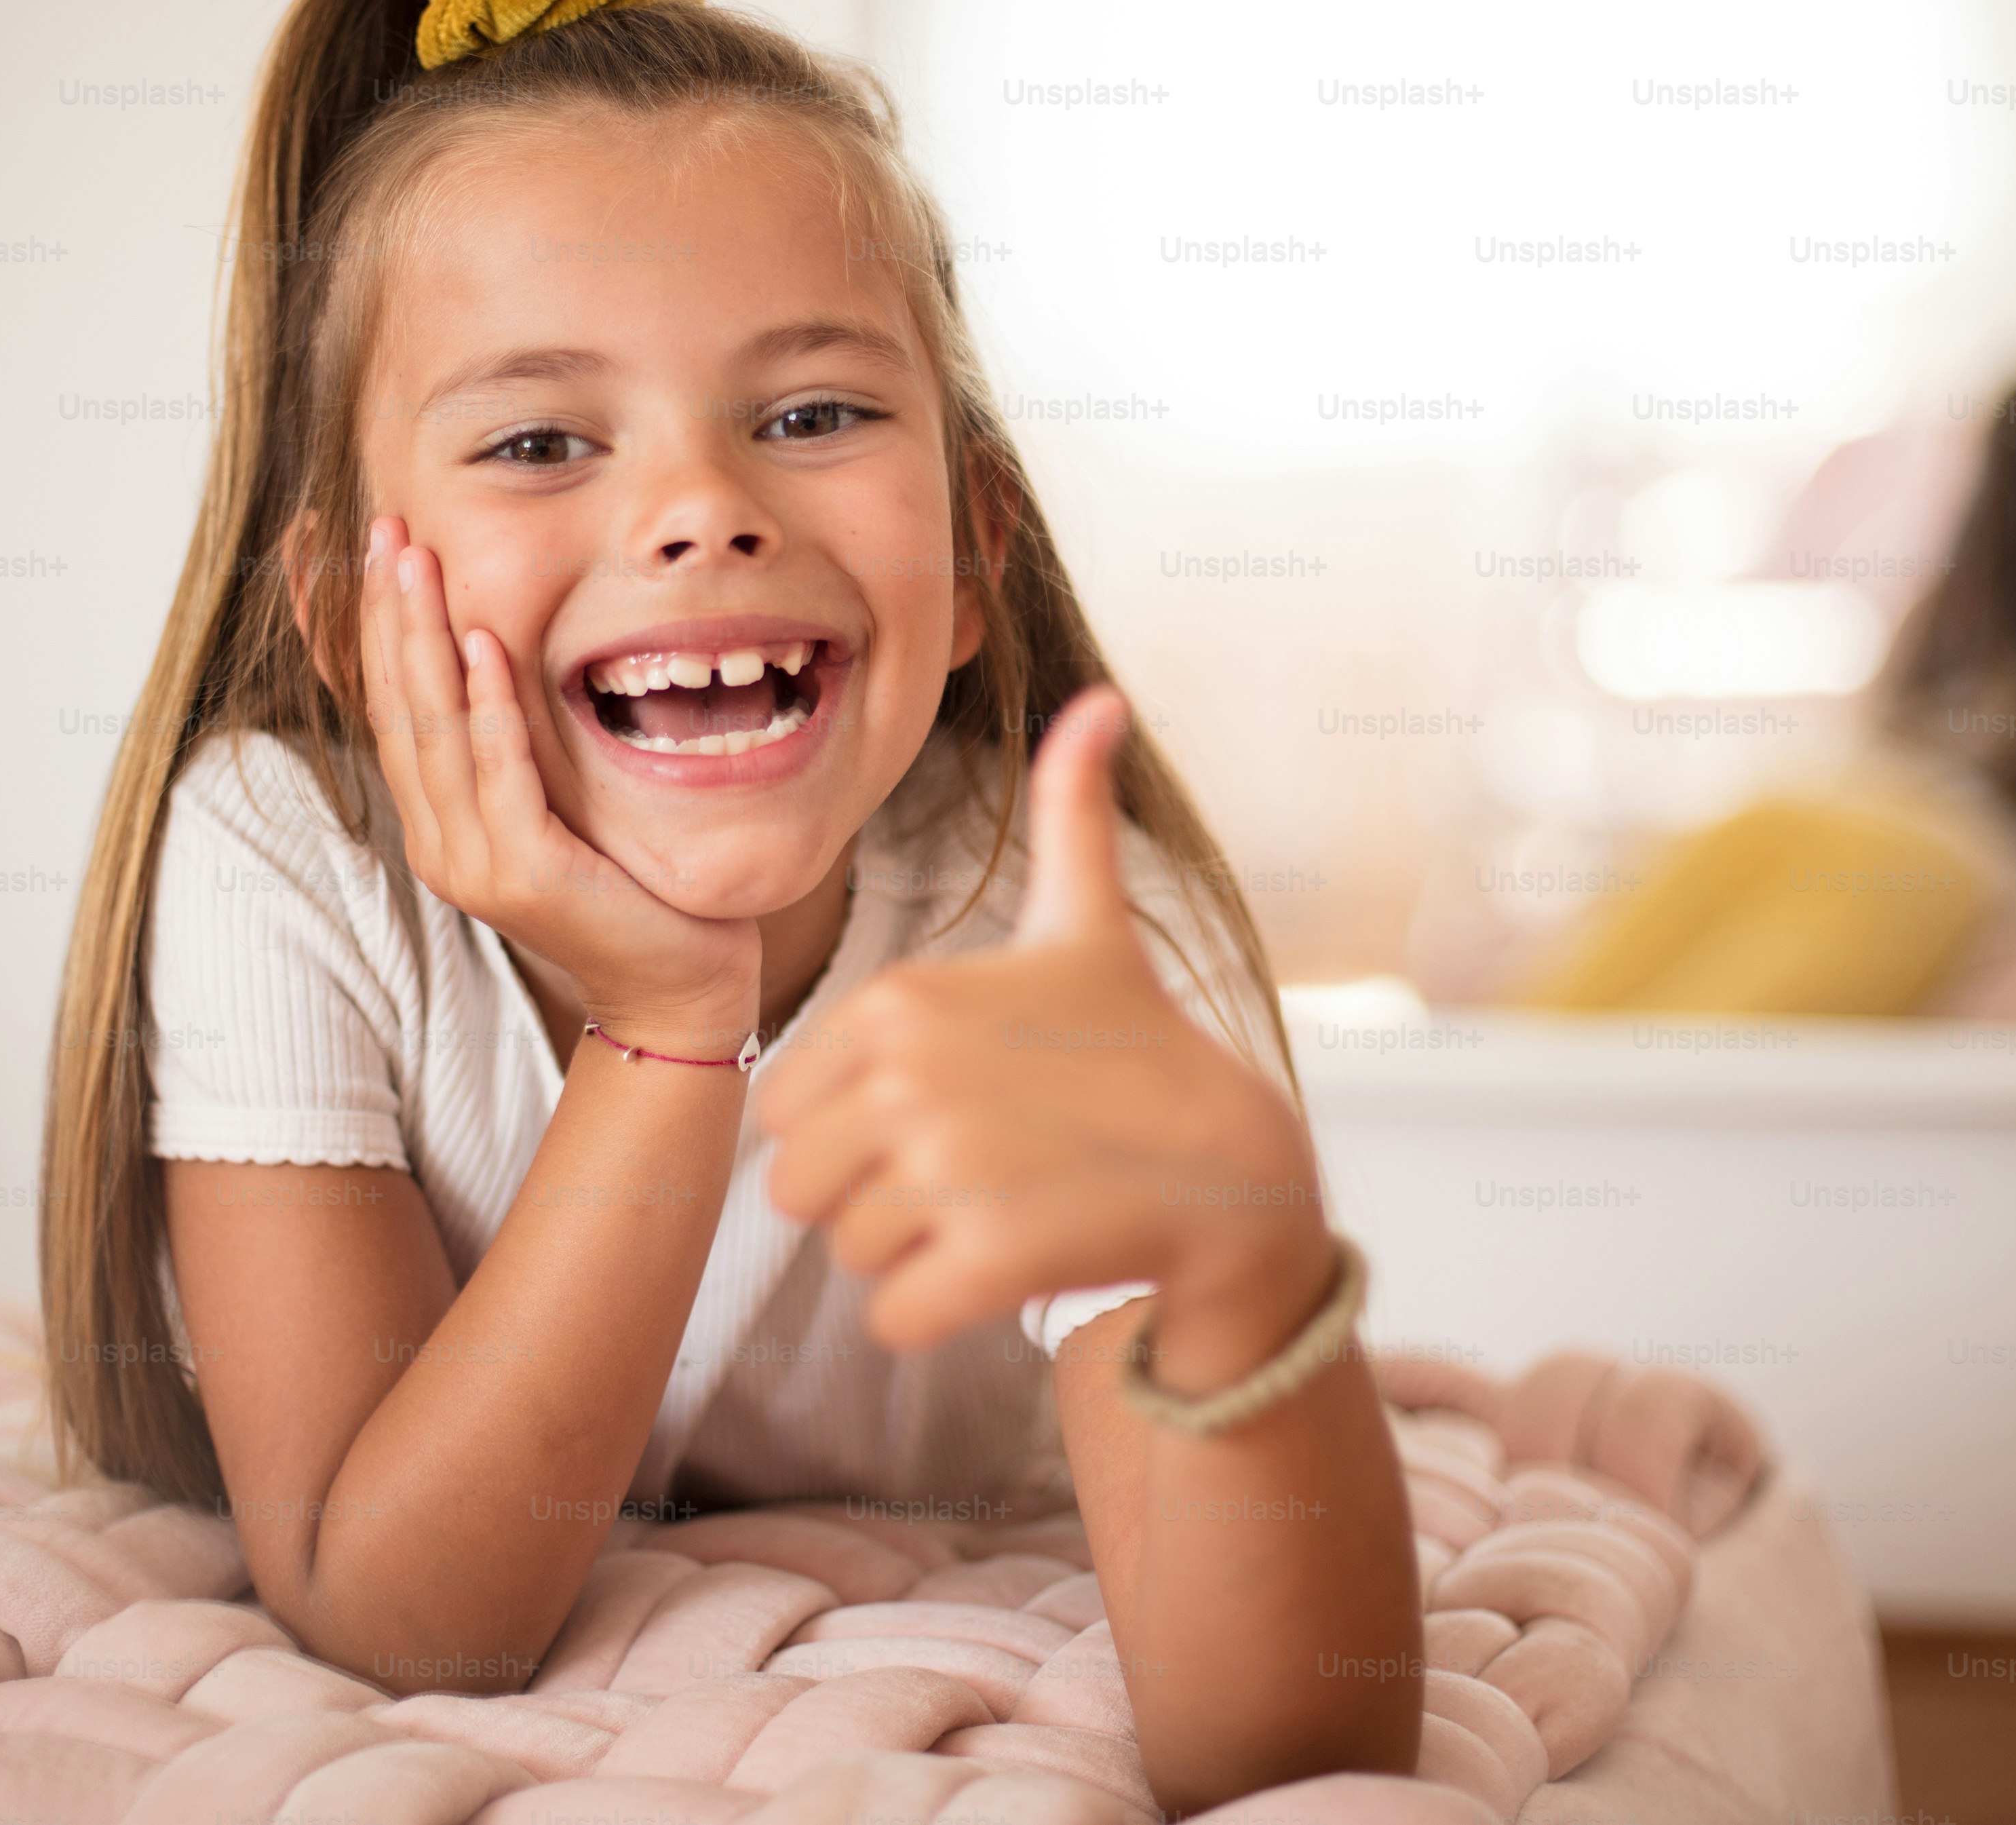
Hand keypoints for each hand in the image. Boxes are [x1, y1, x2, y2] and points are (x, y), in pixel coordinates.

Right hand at [360, 516, 757, 1047]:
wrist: (679, 985)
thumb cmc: (632, 884)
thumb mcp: (563, 802)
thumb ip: (524, 746)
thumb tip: (505, 652)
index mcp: (440, 825)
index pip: (386, 709)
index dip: (364, 628)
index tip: (353, 550)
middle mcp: (441, 844)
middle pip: (395, 708)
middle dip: (383, 613)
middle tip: (379, 528)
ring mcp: (476, 863)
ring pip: (432, 731)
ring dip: (420, 638)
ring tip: (411, 560)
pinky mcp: (527, 874)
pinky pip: (500, 773)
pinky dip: (489, 706)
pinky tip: (482, 645)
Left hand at [757, 686, 1333, 1380]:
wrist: (1234, 1166)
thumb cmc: (1137, 1044)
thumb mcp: (1088, 922)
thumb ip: (1070, 814)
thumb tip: (1101, 697)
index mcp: (897, 1003)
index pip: (781, 1110)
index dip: (847, 1131)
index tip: (938, 1117)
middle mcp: (908, 1076)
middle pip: (797, 1190)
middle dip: (867, 1202)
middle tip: (965, 1180)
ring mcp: (950, 1167)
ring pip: (846, 1255)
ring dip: (909, 1258)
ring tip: (992, 1215)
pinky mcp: (988, 1257)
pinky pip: (892, 1319)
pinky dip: (934, 1316)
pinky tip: (1000, 1273)